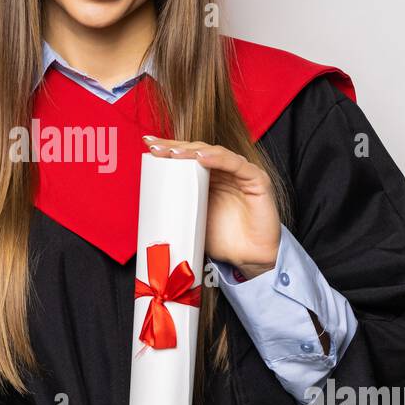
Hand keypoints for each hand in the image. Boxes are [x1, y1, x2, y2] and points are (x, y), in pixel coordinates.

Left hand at [142, 135, 280, 275]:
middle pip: (198, 150)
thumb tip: (148, 205)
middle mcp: (224, 171)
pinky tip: (202, 157)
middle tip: (155, 148)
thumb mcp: (192, 221)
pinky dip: (219, 159)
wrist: (250, 259)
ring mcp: (240, 173)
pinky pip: (236, 165)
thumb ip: (178, 208)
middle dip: (175, 147)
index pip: (186, 156)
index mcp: (208, 177)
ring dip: (193, 151)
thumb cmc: (223, 240)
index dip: (168, 148)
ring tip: (174, 154)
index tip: (148, 145)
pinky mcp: (256, 179)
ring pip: (215, 152)